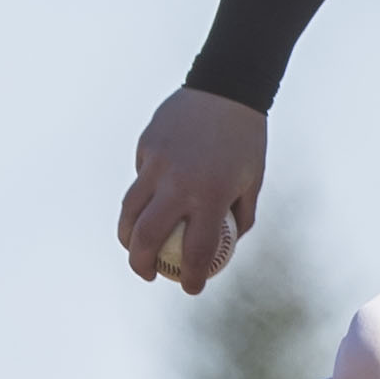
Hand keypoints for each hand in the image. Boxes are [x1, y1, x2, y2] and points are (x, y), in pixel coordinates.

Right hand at [117, 86, 266, 294]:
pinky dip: (143, 195)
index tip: (191, 289)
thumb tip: (225, 247)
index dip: (193, 277)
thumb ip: (239, 215)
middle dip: (141, 264)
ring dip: (126, 236)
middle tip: (149, 275)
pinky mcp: (145, 149)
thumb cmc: (247, 140)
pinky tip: (151, 199)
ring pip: (129, 211)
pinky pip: (139, 180)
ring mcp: (157, 165)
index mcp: (211, 195)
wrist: (227, 89)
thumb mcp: (252, 180)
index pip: (196, 250)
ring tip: (134, 248)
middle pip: (147, 237)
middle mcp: (179, 183)